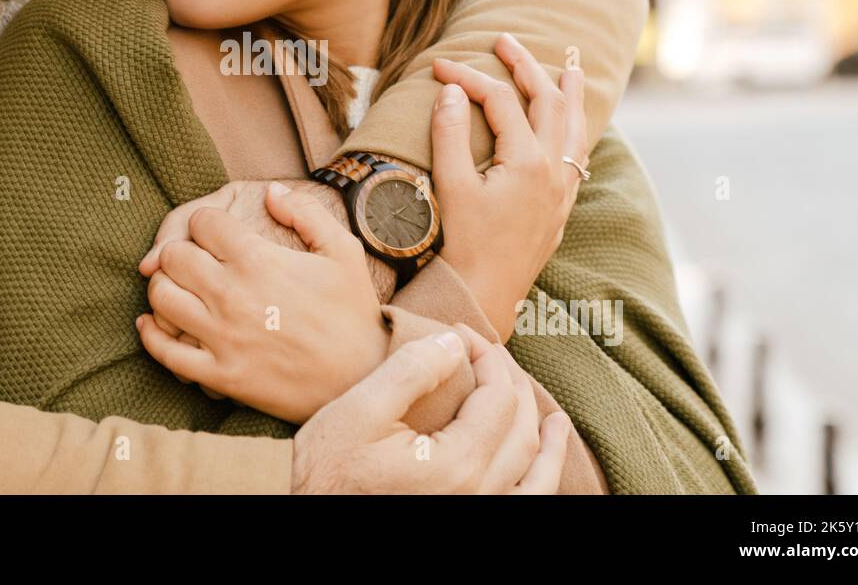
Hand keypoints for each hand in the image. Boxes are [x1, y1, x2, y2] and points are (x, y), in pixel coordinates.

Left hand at [136, 183, 388, 422]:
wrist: (362, 378)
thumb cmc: (353, 312)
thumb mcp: (344, 251)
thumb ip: (306, 212)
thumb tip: (270, 191)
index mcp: (258, 260)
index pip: (201, 222)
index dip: (206, 222)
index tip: (215, 233)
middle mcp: (232, 295)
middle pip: (172, 255)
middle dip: (180, 250)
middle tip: (195, 259)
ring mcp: (222, 336)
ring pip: (161, 298)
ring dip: (164, 288)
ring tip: (180, 289)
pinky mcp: (219, 374)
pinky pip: (164, 351)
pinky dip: (151, 335)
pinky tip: (154, 324)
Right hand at [292, 324, 570, 493]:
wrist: (304, 518)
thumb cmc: (325, 472)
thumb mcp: (359, 411)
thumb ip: (411, 371)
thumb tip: (454, 342)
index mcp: (457, 464)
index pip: (496, 395)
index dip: (486, 355)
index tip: (461, 333)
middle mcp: (480, 496)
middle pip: (520, 426)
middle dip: (508, 381)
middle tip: (486, 354)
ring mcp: (479, 514)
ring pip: (533, 472)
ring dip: (544, 438)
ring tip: (553, 417)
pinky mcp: (469, 523)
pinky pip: (523, 503)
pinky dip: (541, 481)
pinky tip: (542, 465)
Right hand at [429, 33, 587, 340]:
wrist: (486, 292)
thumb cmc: (464, 243)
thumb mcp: (451, 185)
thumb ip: (449, 134)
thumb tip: (448, 91)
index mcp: (526, 160)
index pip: (499, 101)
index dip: (468, 78)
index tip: (438, 66)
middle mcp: (553, 170)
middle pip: (547, 101)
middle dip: (526, 66)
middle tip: (505, 41)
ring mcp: (562, 189)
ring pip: (573, 127)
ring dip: (569, 93)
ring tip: (569, 67)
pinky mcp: (560, 207)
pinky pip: (577, 155)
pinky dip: (574, 131)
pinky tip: (571, 128)